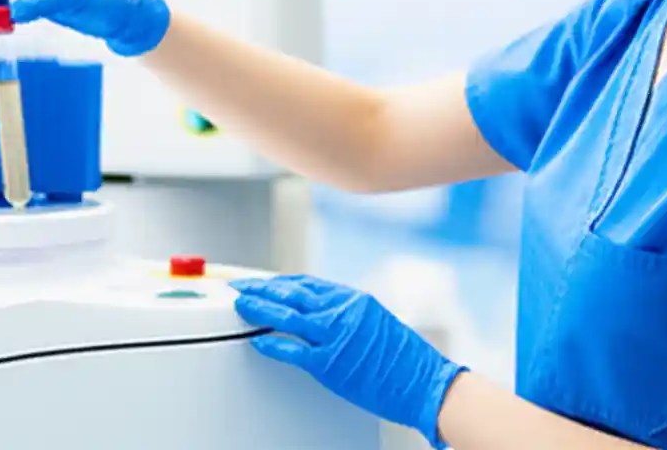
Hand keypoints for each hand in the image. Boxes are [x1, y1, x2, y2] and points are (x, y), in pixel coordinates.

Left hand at [230, 274, 465, 449]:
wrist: (426, 384)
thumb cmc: (405, 360)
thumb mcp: (375, 323)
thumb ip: (346, 315)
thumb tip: (319, 315)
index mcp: (354, 299)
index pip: (307, 284)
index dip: (280, 283)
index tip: (263, 282)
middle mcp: (343, 311)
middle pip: (292, 294)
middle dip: (262, 289)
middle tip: (239, 287)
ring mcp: (336, 336)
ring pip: (287, 315)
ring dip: (259, 308)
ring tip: (239, 304)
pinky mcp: (330, 362)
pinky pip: (293, 349)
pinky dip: (272, 343)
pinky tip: (257, 339)